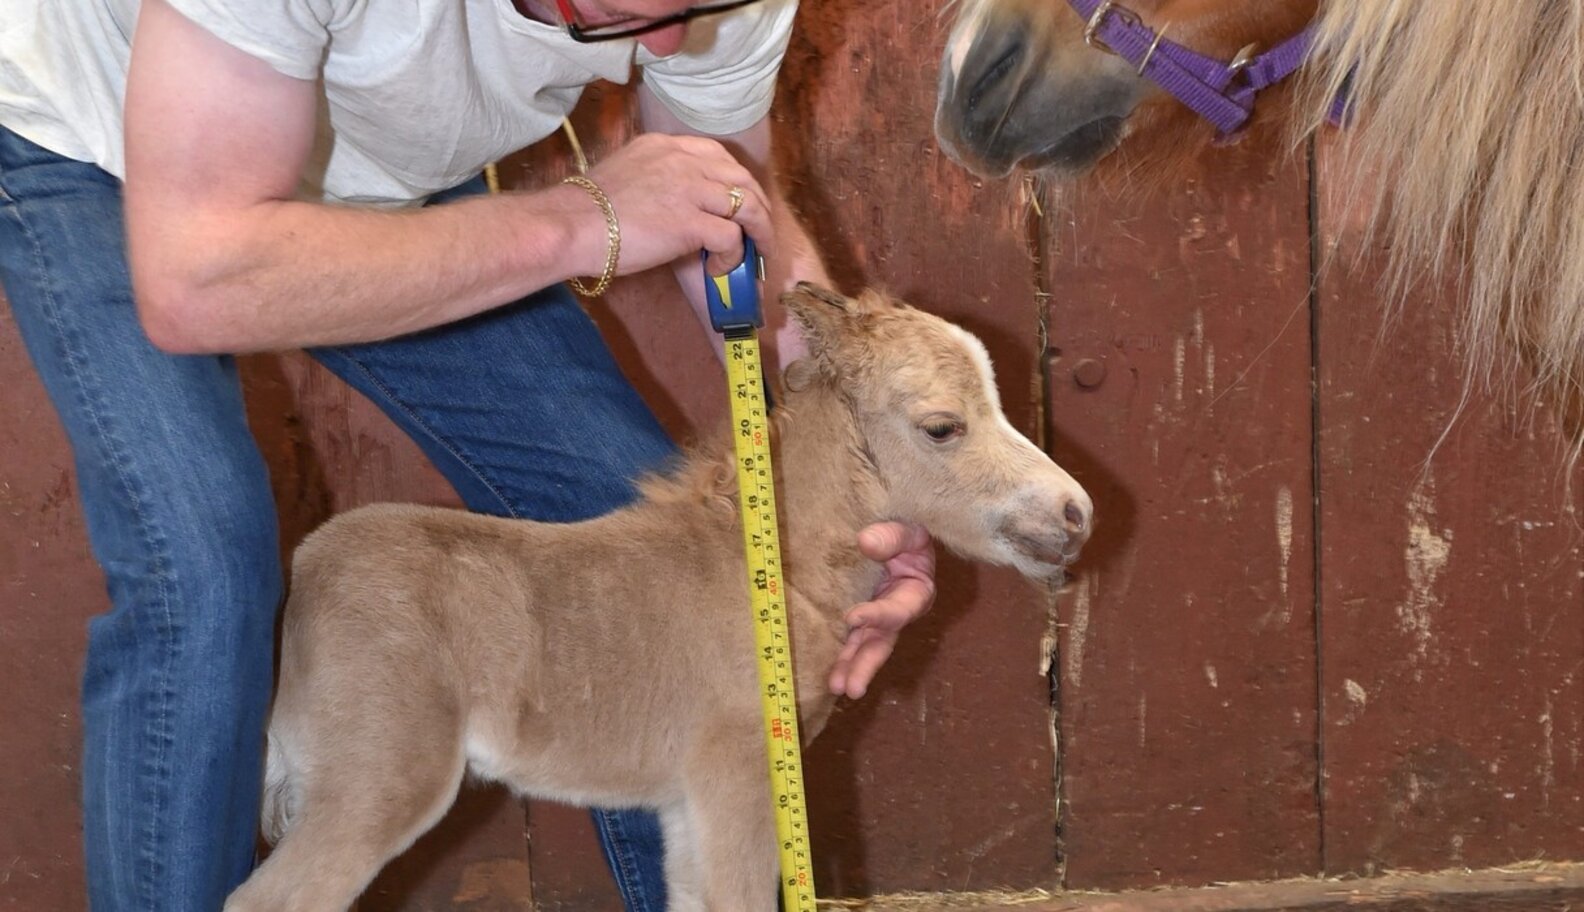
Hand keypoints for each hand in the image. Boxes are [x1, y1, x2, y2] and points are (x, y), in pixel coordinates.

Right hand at [570, 133, 775, 278]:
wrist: (573, 224)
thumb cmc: (589, 210)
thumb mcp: (629, 175)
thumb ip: (659, 180)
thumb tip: (680, 210)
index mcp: (665, 146)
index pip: (717, 155)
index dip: (737, 180)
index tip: (741, 200)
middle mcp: (684, 161)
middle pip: (742, 178)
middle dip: (759, 207)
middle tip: (761, 232)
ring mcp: (690, 189)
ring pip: (748, 205)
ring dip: (759, 233)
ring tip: (756, 253)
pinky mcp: (691, 221)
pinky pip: (731, 238)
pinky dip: (732, 257)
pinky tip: (718, 269)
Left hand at [827, 522, 936, 698]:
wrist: (899, 528)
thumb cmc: (908, 529)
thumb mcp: (909, 528)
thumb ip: (892, 535)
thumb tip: (865, 542)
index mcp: (916, 593)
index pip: (896, 609)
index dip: (877, 615)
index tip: (852, 618)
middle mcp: (898, 611)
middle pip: (882, 641)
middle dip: (866, 665)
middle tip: (850, 689)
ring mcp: (878, 615)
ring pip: (864, 645)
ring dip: (850, 666)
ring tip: (835, 688)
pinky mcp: (860, 614)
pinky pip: (850, 636)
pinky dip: (839, 651)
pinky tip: (825, 668)